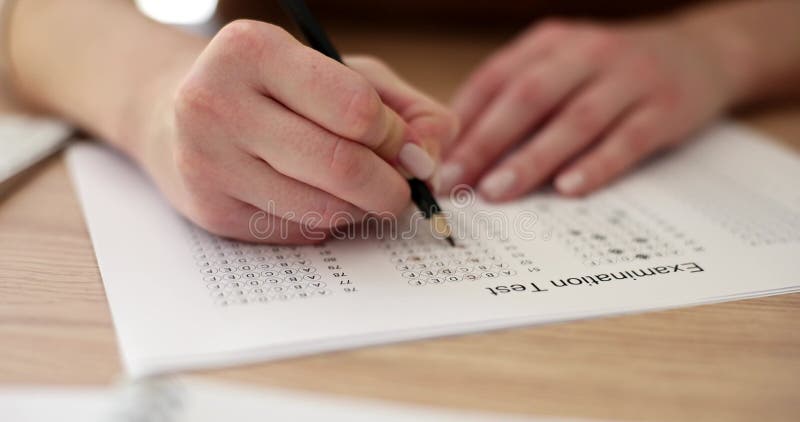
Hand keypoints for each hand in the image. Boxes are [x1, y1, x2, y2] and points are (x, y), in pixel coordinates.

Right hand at [132, 20, 456, 242]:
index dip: (395, 134)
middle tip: (401, 189)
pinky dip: (327, 221)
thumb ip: (402, 107)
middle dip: (391, 187)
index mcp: (252, 50)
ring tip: (359, 190)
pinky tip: (315, 197)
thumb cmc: (272, 89)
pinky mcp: (211, 211)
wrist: (172, 114)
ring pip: (324, 208)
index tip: (399, 141)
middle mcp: (217, 103)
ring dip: (361, 208)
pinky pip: (299, 231)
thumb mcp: (339, 73)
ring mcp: (208, 162)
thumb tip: (430, 159)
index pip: (355, 107)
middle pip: (341, 166)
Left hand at [443, 19, 734, 199]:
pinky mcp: (665, 108)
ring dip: (532, 158)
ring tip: (497, 191)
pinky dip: (596, 165)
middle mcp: (588, 53)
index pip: (496, 79)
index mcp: (551, 43)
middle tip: (456, 181)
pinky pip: (627, 140)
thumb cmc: (611, 71)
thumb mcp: (561, 65)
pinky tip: (568, 189)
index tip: (434, 160)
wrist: (701, 53)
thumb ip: (515, 96)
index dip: (463, 121)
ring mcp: (630, 79)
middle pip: (528, 97)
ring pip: (575, 120)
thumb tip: (460, 146)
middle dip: (486, 142)